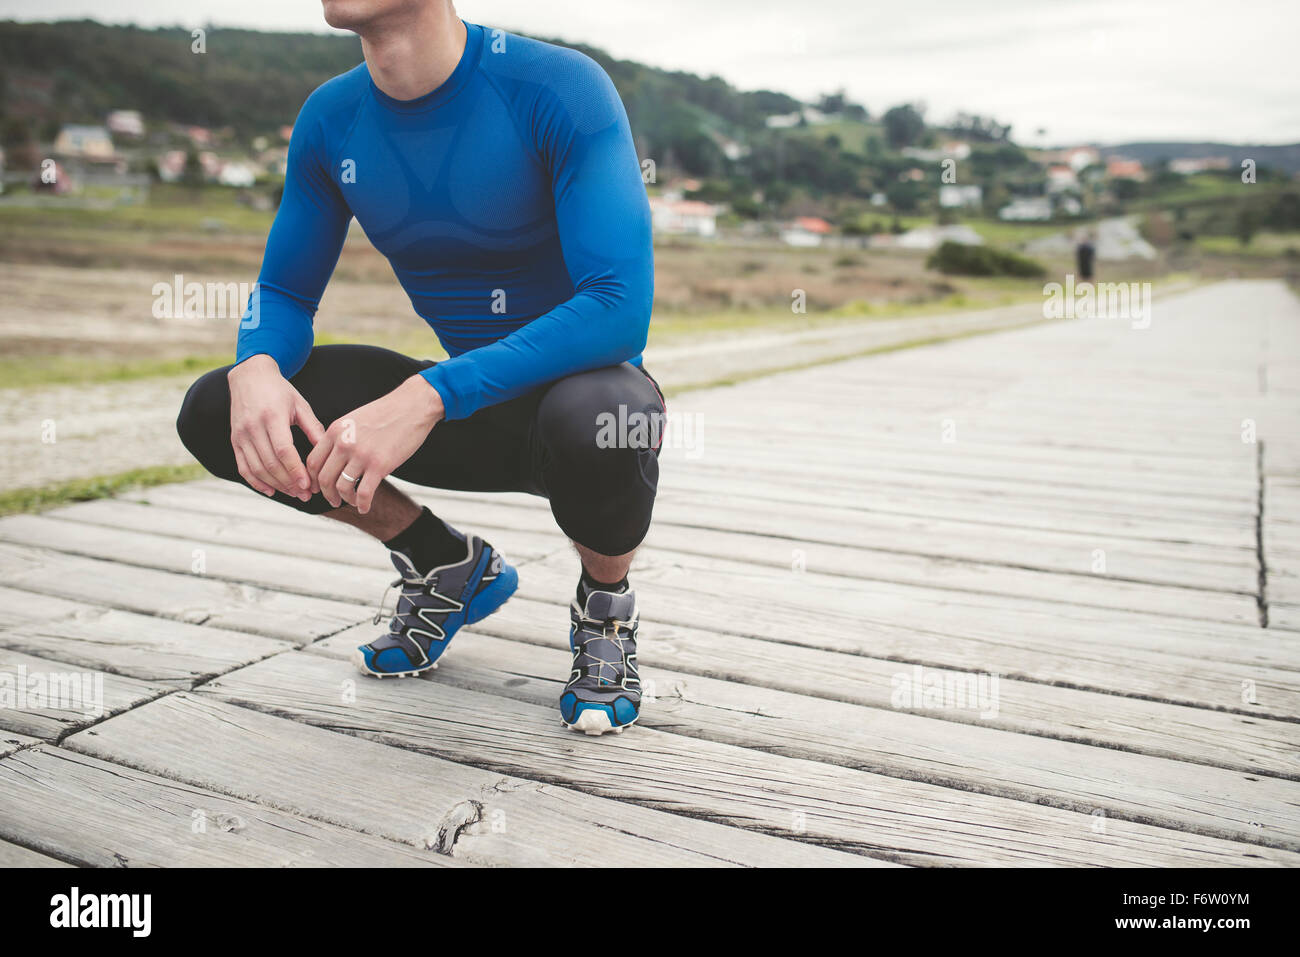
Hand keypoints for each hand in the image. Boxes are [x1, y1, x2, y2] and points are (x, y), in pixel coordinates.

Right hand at [227, 354, 324, 500]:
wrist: (250, 376)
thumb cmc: (280, 391)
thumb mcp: (300, 405)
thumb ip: (314, 429)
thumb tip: (328, 452)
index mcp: (272, 416)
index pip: (283, 450)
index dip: (296, 470)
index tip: (309, 485)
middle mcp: (253, 427)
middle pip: (270, 463)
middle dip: (289, 483)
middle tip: (306, 494)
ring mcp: (241, 435)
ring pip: (257, 468)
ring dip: (276, 485)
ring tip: (294, 493)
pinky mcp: (235, 440)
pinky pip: (243, 467)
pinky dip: (256, 482)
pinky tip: (271, 491)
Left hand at [306, 374, 444, 512]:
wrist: (413, 406)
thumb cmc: (388, 412)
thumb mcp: (355, 420)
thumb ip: (342, 437)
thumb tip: (335, 459)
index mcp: (336, 430)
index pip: (313, 461)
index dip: (313, 479)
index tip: (318, 488)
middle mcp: (344, 443)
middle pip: (324, 478)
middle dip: (327, 494)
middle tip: (333, 500)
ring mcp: (361, 455)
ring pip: (342, 487)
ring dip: (345, 500)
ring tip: (351, 502)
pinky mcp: (379, 465)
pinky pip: (364, 493)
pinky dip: (362, 504)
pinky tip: (365, 507)